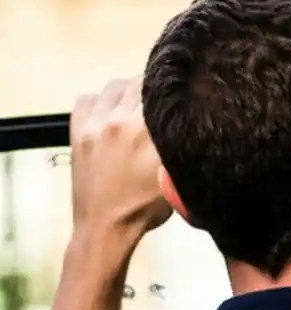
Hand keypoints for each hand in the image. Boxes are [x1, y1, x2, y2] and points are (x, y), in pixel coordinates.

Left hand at [69, 77, 171, 238]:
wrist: (105, 227)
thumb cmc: (146, 208)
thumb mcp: (174, 177)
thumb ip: (180, 145)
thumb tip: (193, 121)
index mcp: (147, 131)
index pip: (162, 91)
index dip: (175, 89)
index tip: (182, 93)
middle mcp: (120, 120)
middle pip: (138, 83)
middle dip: (153, 88)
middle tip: (162, 101)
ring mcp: (95, 124)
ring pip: (113, 87)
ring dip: (128, 91)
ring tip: (137, 105)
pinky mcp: (77, 131)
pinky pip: (87, 100)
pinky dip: (100, 100)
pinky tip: (109, 112)